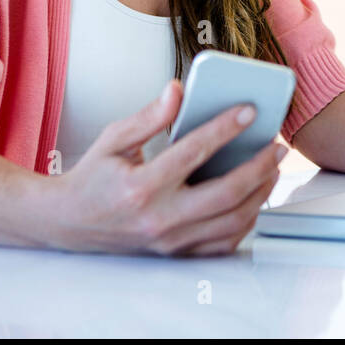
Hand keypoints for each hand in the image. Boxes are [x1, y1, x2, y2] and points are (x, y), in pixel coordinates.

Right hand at [49, 78, 284, 255]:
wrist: (69, 223)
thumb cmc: (92, 180)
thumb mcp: (113, 139)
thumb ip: (149, 116)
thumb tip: (178, 90)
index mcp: (141, 186)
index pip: (194, 152)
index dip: (225, 128)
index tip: (249, 111)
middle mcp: (158, 218)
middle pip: (225, 194)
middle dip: (259, 167)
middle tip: (276, 147)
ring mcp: (170, 242)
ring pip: (231, 222)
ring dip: (260, 194)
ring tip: (271, 170)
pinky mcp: (176, 254)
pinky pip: (223, 243)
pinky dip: (245, 221)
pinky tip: (252, 199)